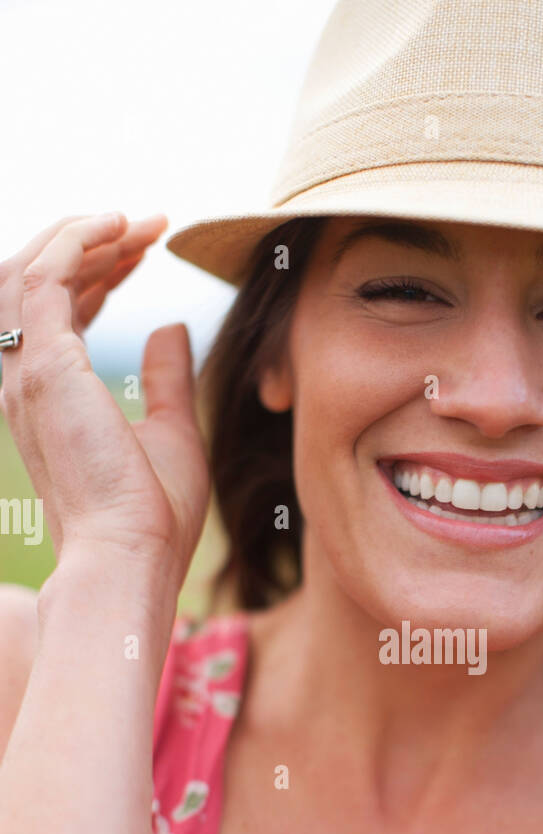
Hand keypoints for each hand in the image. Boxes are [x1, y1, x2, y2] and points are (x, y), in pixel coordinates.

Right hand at [0, 212, 210, 589]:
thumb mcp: (172, 432)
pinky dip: (79, 240)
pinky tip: (121, 226)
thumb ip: (166, 379)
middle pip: (39, 283)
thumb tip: (170, 330)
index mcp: (51, 398)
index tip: (142, 253)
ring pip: (33, 270)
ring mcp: (27, 371)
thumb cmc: (151, 515)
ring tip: (139, 223)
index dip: (96, 274)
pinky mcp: (46, 364)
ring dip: (85, 236)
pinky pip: (48, 276)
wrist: (130, 555)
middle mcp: (25, 380)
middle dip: (90, 247)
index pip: (57, 313)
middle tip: (147, 227)